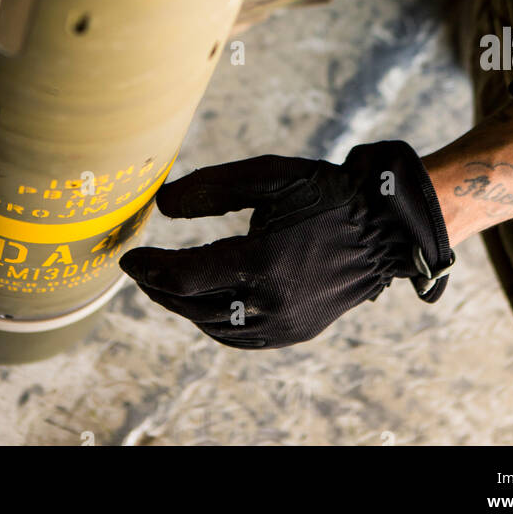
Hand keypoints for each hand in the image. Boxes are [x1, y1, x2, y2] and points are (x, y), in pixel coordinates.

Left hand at [119, 142, 453, 348]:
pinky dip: (215, 324)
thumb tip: (161, 205)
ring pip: (215, 327)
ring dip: (184, 308)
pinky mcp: (298, 331)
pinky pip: (243, 338)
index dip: (149, 269)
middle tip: (140, 271)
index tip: (128, 257)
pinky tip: (204, 303)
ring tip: (166, 284)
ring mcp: (286, 323)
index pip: (184, 276)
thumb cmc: (325, 192)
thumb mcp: (268, 176)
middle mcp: (272, 302)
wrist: (384, 225)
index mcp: (262, 261)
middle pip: (193, 306)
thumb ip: (211, 188)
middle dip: (160, 288)